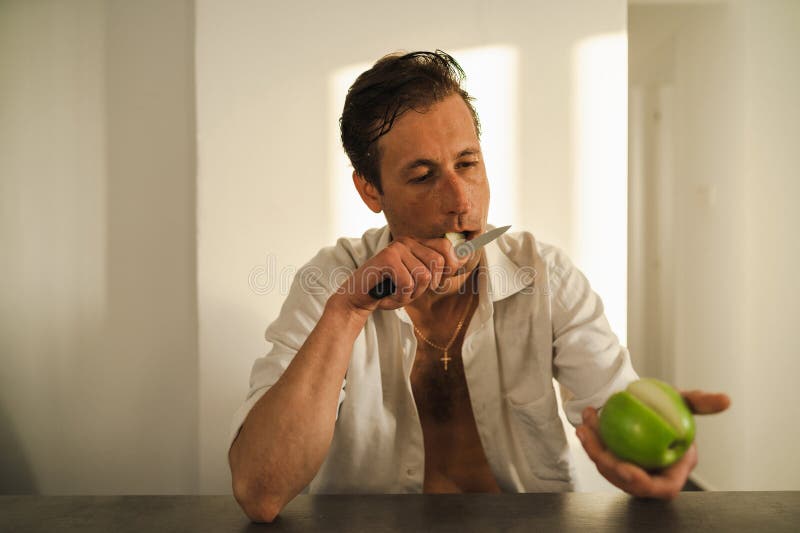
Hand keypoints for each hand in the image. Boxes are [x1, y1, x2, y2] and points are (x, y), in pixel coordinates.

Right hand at [333, 236, 469, 313]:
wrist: (359, 297)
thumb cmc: (390, 289)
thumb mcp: (418, 281)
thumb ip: (438, 271)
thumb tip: (464, 257)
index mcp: (417, 243)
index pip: (447, 248)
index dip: (449, 268)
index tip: (437, 282)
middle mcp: (408, 241)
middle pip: (439, 263)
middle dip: (428, 285)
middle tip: (412, 290)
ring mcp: (397, 248)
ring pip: (424, 276)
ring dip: (413, 294)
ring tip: (398, 292)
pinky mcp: (387, 259)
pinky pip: (409, 284)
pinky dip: (401, 297)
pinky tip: (390, 295)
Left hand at [575, 390, 730, 498]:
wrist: (646, 402)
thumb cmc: (668, 405)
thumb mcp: (684, 401)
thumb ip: (702, 402)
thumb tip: (725, 399)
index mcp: (674, 470)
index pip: (662, 487)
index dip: (643, 483)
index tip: (626, 468)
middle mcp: (651, 475)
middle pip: (628, 482)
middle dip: (608, 466)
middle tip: (596, 447)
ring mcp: (631, 471)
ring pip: (609, 469)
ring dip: (594, 450)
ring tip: (586, 427)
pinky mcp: (614, 462)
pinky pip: (601, 454)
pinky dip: (591, 440)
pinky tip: (585, 422)